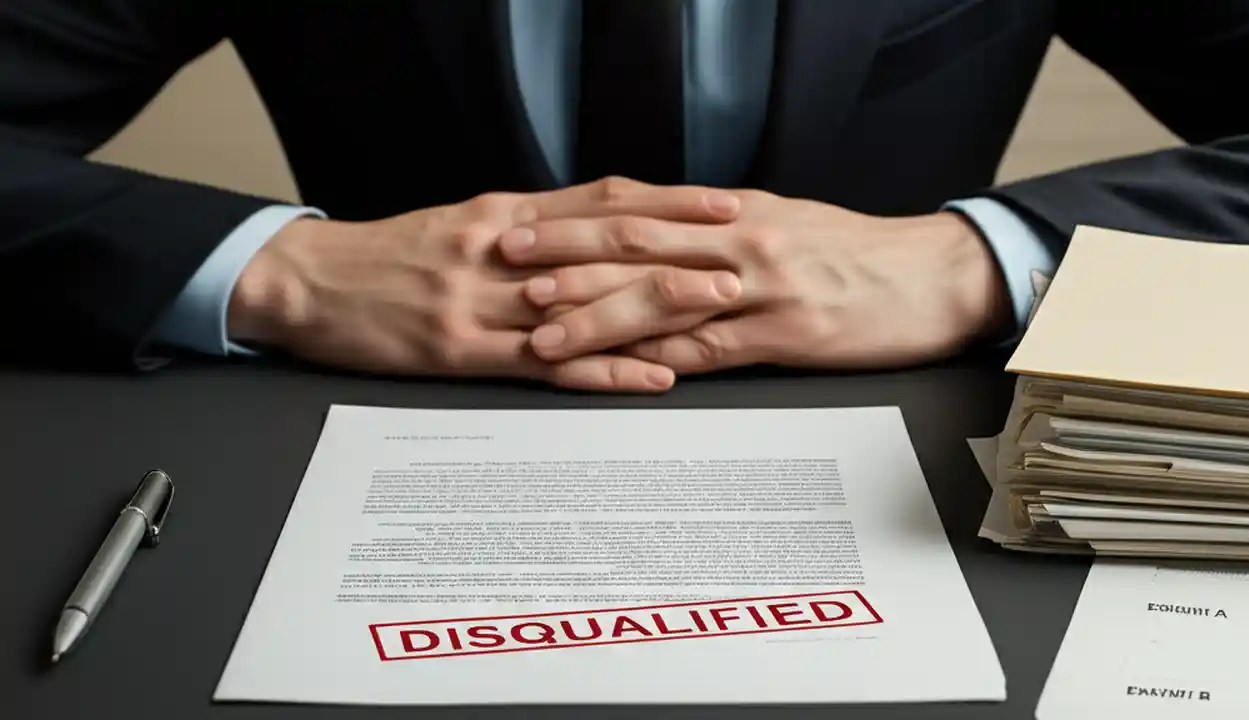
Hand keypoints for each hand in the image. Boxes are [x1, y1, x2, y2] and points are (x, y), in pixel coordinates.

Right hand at [226, 177, 740, 390]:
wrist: (312, 283)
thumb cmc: (389, 255)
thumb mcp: (460, 223)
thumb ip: (527, 228)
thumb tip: (593, 228)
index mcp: (505, 214)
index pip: (603, 201)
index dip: (669, 201)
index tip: (724, 204)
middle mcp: (504, 250)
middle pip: (607, 245)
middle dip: (681, 252)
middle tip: (742, 260)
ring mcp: (485, 301)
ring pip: (587, 302)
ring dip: (658, 305)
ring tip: (718, 311)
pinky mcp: (464, 352)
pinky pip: (549, 364)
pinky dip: (607, 371)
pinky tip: (652, 376)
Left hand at [500, 190, 1011, 374]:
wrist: (930, 277)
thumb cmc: (855, 252)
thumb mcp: (785, 222)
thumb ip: (719, 230)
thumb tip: (658, 233)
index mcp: (736, 212)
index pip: (639, 212)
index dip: (575, 220)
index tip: (523, 225)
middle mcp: (740, 243)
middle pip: (638, 248)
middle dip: (566, 259)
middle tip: (508, 267)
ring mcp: (760, 291)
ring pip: (663, 300)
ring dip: (597, 315)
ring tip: (542, 328)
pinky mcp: (782, 337)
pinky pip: (708, 350)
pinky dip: (657, 361)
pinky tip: (618, 371)